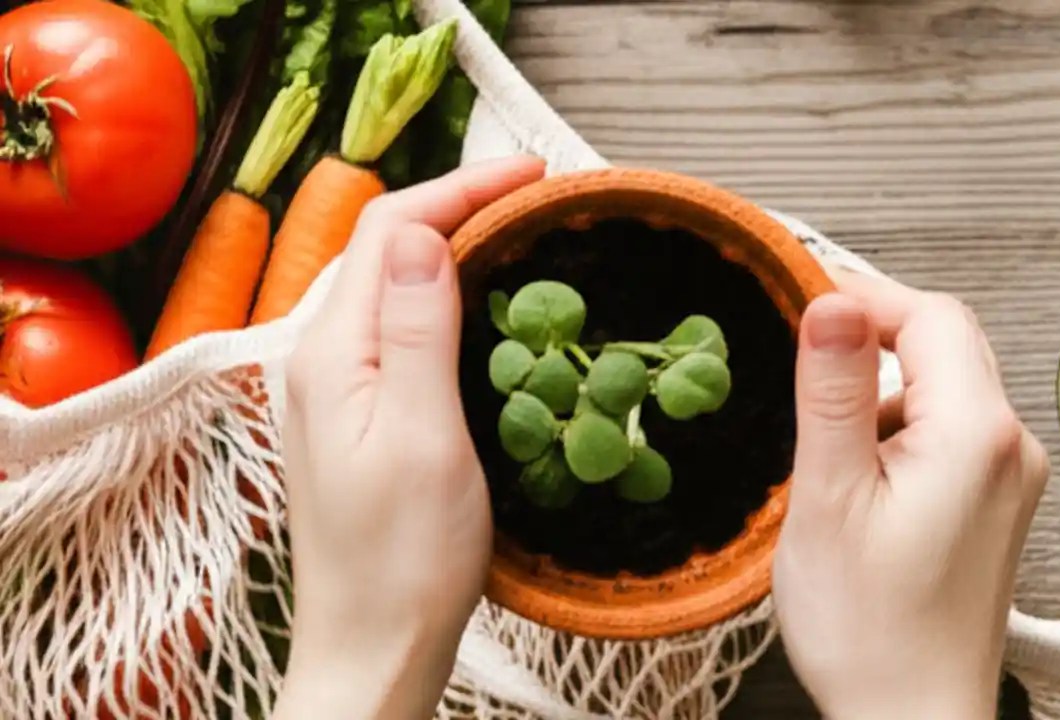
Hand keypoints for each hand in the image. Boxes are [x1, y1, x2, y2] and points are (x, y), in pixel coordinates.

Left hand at [272, 157, 545, 719]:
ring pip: (397, 287)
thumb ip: (416, 330)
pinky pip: (404, 330)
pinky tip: (494, 316)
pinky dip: (452, 301)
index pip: (389, 229)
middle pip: (387, 248)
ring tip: (527, 242)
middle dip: (463, 208)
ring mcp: (340, 389)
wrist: (375, 649)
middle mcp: (324, 358)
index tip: (535, 177)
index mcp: (332, 353)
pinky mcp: (363, 417)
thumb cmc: (403, 561)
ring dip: (459, 251)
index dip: (462, 187)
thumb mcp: (423, 438)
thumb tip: (421, 230)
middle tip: (542, 204)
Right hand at [773, 267, 1048, 719]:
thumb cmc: (870, 630)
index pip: (929, 314)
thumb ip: (834, 391)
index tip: (803, 301)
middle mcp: (1011, 447)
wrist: (912, 719)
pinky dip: (900, 432)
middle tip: (806, 364)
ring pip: (945, 387)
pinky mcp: (996, 504)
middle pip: (947, 342)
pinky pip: (950, 432)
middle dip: (874, 338)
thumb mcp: (831, 497)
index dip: (864, 295)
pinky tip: (861, 485)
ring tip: (830, 457)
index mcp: (976, 434)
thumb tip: (832, 301)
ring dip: (883, 392)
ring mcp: (1011, 477)